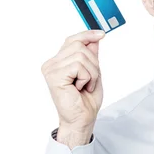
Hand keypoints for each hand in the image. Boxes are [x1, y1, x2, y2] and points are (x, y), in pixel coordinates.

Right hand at [41, 29, 104, 146]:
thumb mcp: (92, 72)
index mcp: (58, 62)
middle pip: (79, 45)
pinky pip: (78, 66)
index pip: (72, 40)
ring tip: (84, 86)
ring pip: (81, 56)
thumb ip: (91, 55)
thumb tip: (94, 38)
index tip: (102, 34)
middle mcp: (51, 64)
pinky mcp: (54, 76)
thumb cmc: (85, 101)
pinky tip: (80, 88)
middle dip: (93, 63)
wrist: (82, 120)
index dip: (87, 34)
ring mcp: (51, 69)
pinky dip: (86, 78)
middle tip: (89, 80)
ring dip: (91, 73)